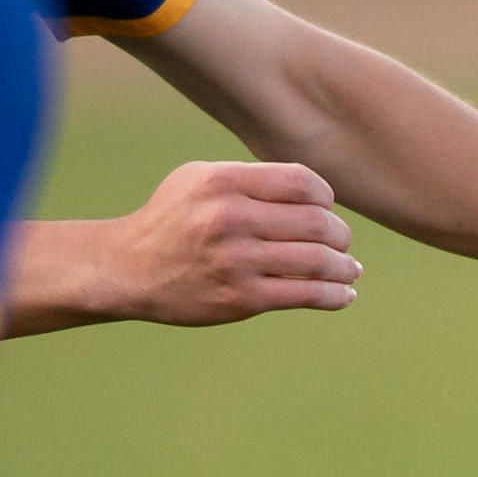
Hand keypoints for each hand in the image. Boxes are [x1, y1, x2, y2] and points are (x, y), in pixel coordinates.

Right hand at [101, 160, 362, 325]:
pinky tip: (344, 293)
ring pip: (317, 261)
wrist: (128, 269)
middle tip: (342, 242)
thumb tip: (317, 192)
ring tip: (349, 268)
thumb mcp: (200, 180)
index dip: (326, 197)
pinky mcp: (241, 298)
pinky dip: (335, 295)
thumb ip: (253, 179)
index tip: (326, 208)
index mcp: (223, 182)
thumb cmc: (172, 219)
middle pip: (317, 223)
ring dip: (344, 266)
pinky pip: (305, 295)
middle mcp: (230, 218)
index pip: (303, 183)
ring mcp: (236, 261)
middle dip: (340, 234)